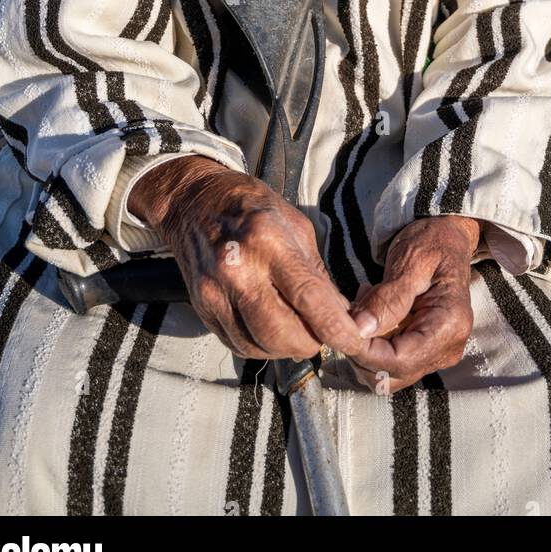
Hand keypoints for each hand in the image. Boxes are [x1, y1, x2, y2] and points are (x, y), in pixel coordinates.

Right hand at [128, 156, 370, 362]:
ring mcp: (215, 292)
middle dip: (312, 343)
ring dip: (287, 348)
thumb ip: (317, 273)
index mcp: (268, 241)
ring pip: (260, 347)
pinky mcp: (202, 308)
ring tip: (298, 329)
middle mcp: (239, 270)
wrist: (193, 202)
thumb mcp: (295, 225)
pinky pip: (238, 345)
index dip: (339, 330)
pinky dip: (262, 346)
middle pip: (283, 334)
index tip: (357, 343)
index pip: (310, 299)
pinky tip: (271, 329)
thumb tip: (341, 314)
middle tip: (324, 333)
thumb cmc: (250, 206)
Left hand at [345, 215, 479, 392]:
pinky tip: (373, 317)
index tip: (344, 329)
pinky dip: (376, 347)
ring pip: (391, 375)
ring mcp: (439, 352)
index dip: (366, 352)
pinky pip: (394, 362)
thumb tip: (361, 330)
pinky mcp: (428, 350)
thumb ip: (387, 299)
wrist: (448, 239)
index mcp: (449, 324)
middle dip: (363, 353)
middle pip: (395, 374)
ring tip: (363, 312)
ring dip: (367, 351)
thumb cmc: (432, 243)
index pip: (400, 359)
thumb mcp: (410, 262)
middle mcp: (448, 346)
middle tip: (351, 315)